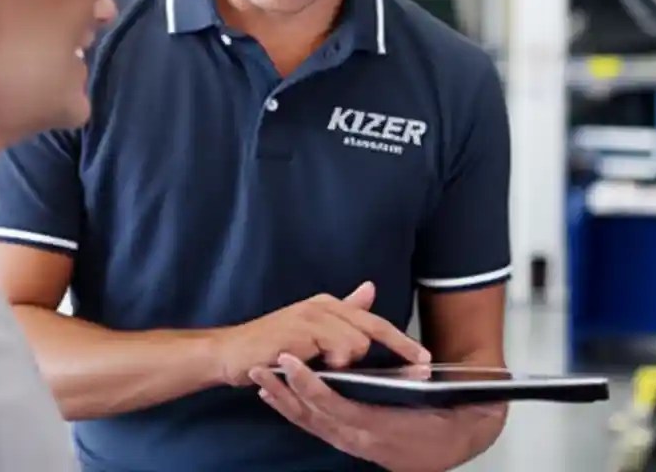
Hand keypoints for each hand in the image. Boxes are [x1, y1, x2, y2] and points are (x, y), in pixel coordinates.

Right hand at [214, 282, 430, 386]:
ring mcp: (312, 316)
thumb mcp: (310, 332)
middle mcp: (322, 306)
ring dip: (349, 361)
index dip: (401, 339)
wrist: (231, 354)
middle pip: (373, 326)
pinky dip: (333, 361)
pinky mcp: (301, 330)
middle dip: (400, 347)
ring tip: (327, 366)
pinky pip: (336, 347)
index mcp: (328, 306)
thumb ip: (342, 314)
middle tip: (420, 365)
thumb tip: (370, 289)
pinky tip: (316, 364)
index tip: (424, 357)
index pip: (374, 320)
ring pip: (357, 341)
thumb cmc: (271, 346)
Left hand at [250, 355, 506, 471]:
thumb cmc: (449, 414)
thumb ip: (422, 385)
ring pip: (311, 426)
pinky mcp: (352, 442)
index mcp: (381, 428)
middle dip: (284, 393)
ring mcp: (354, 444)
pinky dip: (297, 412)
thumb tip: (420, 370)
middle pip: (313, 418)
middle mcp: (361, 441)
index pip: (336, 407)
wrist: (459, 442)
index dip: (310, 386)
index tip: (291, 362)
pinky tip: (279, 399)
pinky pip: (318, 428)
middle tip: (260, 367)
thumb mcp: (438, 397)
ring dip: (283, 402)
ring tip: (260, 380)